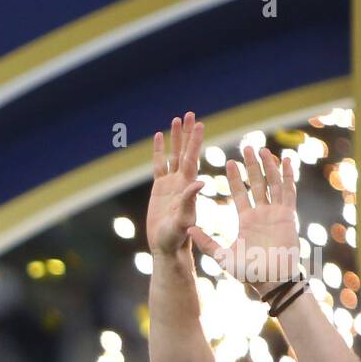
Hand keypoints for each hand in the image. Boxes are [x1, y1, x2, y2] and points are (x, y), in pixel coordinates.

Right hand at [146, 112, 205, 254]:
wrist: (167, 247)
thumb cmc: (177, 238)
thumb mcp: (184, 220)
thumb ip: (190, 201)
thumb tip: (200, 182)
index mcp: (188, 187)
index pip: (191, 158)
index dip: (194, 141)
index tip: (199, 124)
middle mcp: (182, 181)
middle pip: (185, 152)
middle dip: (187, 134)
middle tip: (190, 114)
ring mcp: (171, 184)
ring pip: (173, 155)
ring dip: (175, 138)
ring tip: (177, 119)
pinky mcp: (159, 189)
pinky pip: (159, 165)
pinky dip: (160, 151)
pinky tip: (159, 137)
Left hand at [188, 145, 298, 293]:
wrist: (271, 280)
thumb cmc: (248, 272)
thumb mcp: (222, 256)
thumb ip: (206, 242)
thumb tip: (189, 230)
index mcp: (246, 220)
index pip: (240, 193)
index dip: (235, 178)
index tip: (230, 162)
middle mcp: (262, 213)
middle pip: (256, 184)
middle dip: (251, 166)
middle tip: (247, 147)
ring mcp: (276, 213)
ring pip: (272, 184)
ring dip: (268, 166)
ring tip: (261, 150)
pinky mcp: (288, 216)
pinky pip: (288, 192)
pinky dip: (287, 176)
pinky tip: (285, 161)